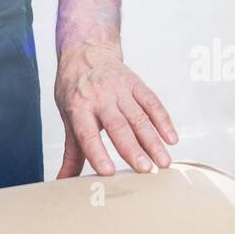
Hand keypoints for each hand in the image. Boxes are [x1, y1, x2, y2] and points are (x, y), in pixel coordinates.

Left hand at [54, 42, 177, 176]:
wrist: (86, 52)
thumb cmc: (75, 91)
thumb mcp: (68, 117)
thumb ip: (72, 152)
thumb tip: (63, 181)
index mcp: (78, 108)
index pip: (87, 134)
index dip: (97, 153)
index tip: (108, 172)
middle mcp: (100, 98)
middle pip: (118, 126)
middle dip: (132, 149)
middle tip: (145, 170)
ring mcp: (119, 89)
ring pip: (138, 117)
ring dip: (153, 140)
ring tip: (163, 162)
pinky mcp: (135, 84)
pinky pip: (151, 102)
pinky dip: (163, 120)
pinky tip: (171, 138)